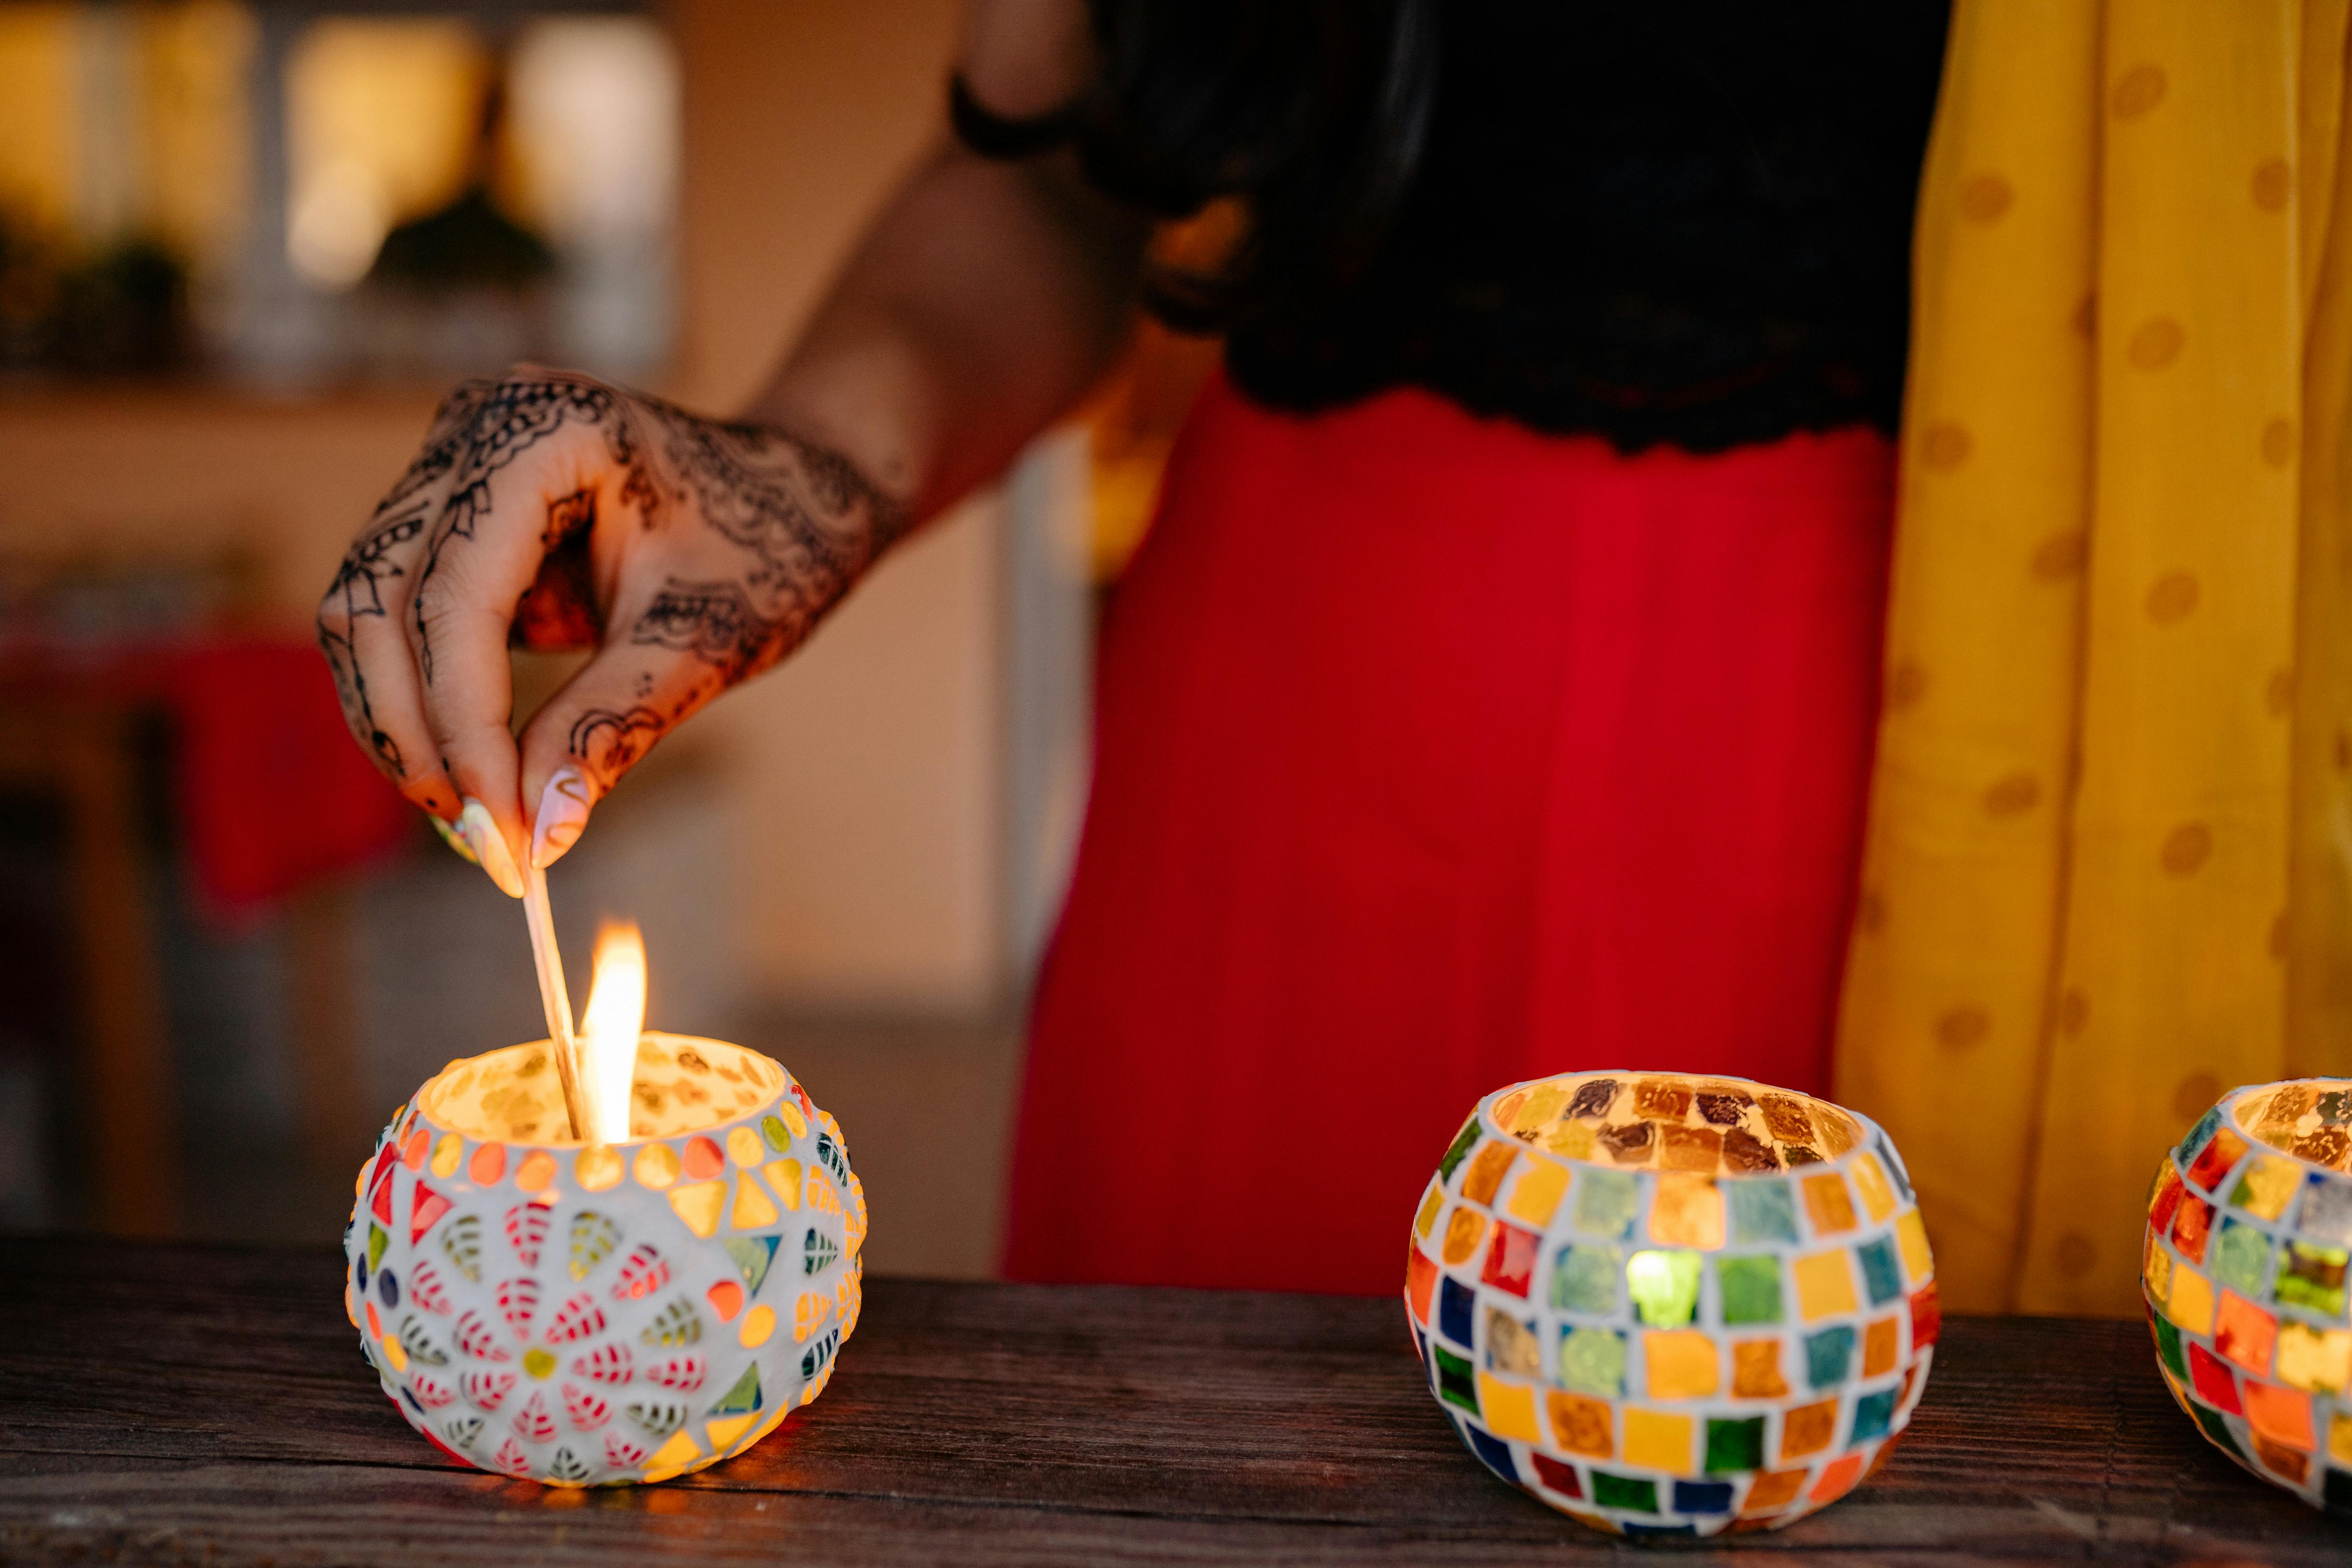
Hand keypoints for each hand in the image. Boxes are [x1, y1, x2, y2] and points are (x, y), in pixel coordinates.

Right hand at [317, 367, 908, 891]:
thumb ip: (612, 726)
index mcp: (546, 429)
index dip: (462, 724)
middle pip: (376, 600)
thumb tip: (538, 834)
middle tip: (482, 841)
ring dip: (404, 725)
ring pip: (364, 612)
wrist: (794, 499)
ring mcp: (455, 465)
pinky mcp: (451, 515)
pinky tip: (473, 771)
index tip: (501, 830)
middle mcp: (478, 428)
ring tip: (478, 819)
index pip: (454, 598)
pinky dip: (424, 700)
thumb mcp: (705, 643)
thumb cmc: (770, 551)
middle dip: (416, 734)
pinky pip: (398, 618)